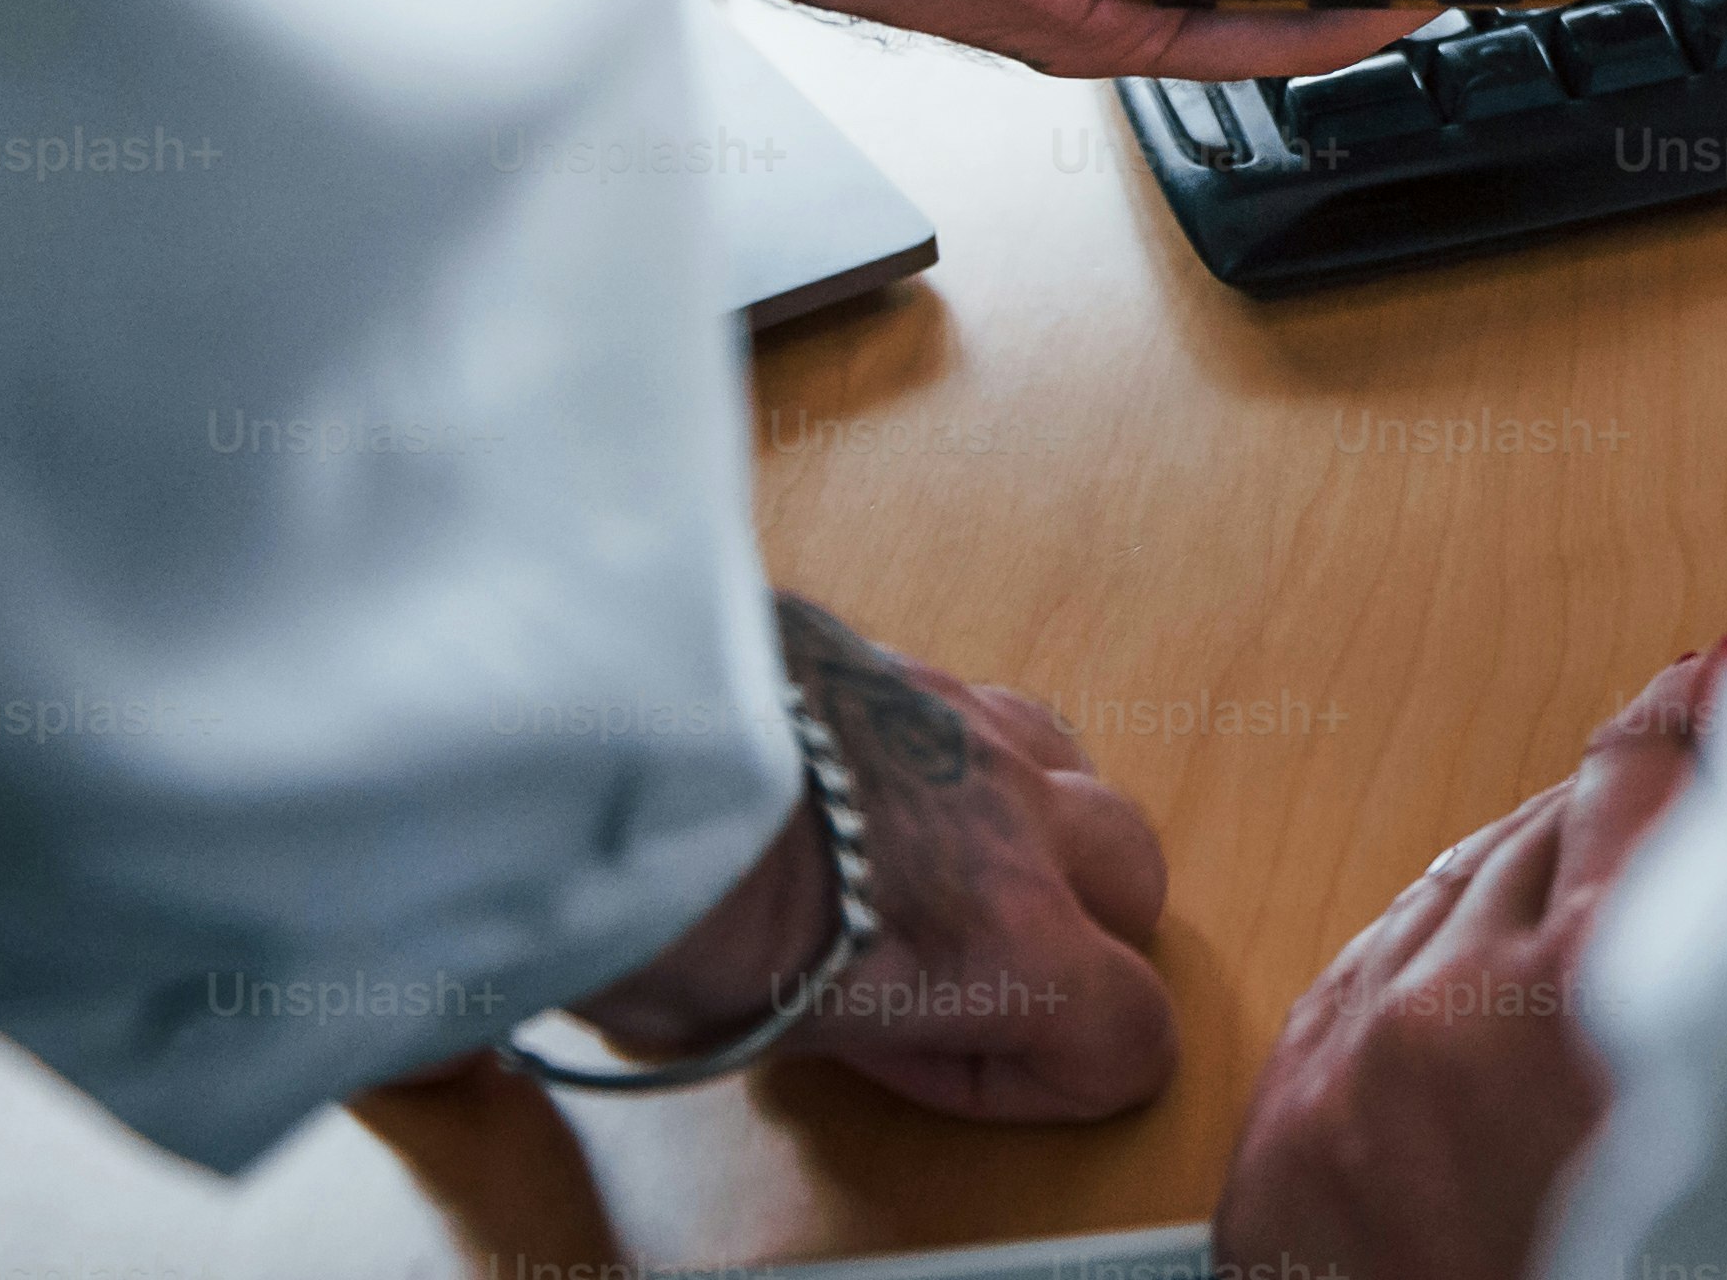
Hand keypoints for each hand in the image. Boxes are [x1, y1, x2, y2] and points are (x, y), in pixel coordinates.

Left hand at [557, 592, 1179, 1119]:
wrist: (594, 748)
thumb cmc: (667, 909)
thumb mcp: (752, 1032)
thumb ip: (838, 1022)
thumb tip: (826, 1012)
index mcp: (1004, 941)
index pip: (1128, 1032)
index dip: (1053, 1078)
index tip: (954, 1069)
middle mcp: (1011, 818)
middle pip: (1132, 872)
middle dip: (1079, 925)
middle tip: (962, 964)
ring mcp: (958, 717)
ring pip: (1066, 763)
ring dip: (1027, 817)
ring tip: (930, 855)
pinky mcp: (888, 649)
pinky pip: (964, 697)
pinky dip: (938, 746)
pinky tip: (852, 775)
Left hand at [1218, 641, 1725, 1279]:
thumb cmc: (1603, 1264)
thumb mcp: (1708, 1139)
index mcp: (1593, 1012)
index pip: (1653, 781)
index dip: (1700, 720)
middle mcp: (1459, 1013)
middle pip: (1558, 823)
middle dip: (1632, 802)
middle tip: (1699, 760)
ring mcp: (1355, 1068)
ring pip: (1457, 884)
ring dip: (1532, 865)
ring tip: (1603, 861)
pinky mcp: (1286, 1132)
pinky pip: (1367, 965)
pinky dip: (1432, 938)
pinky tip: (1481, 934)